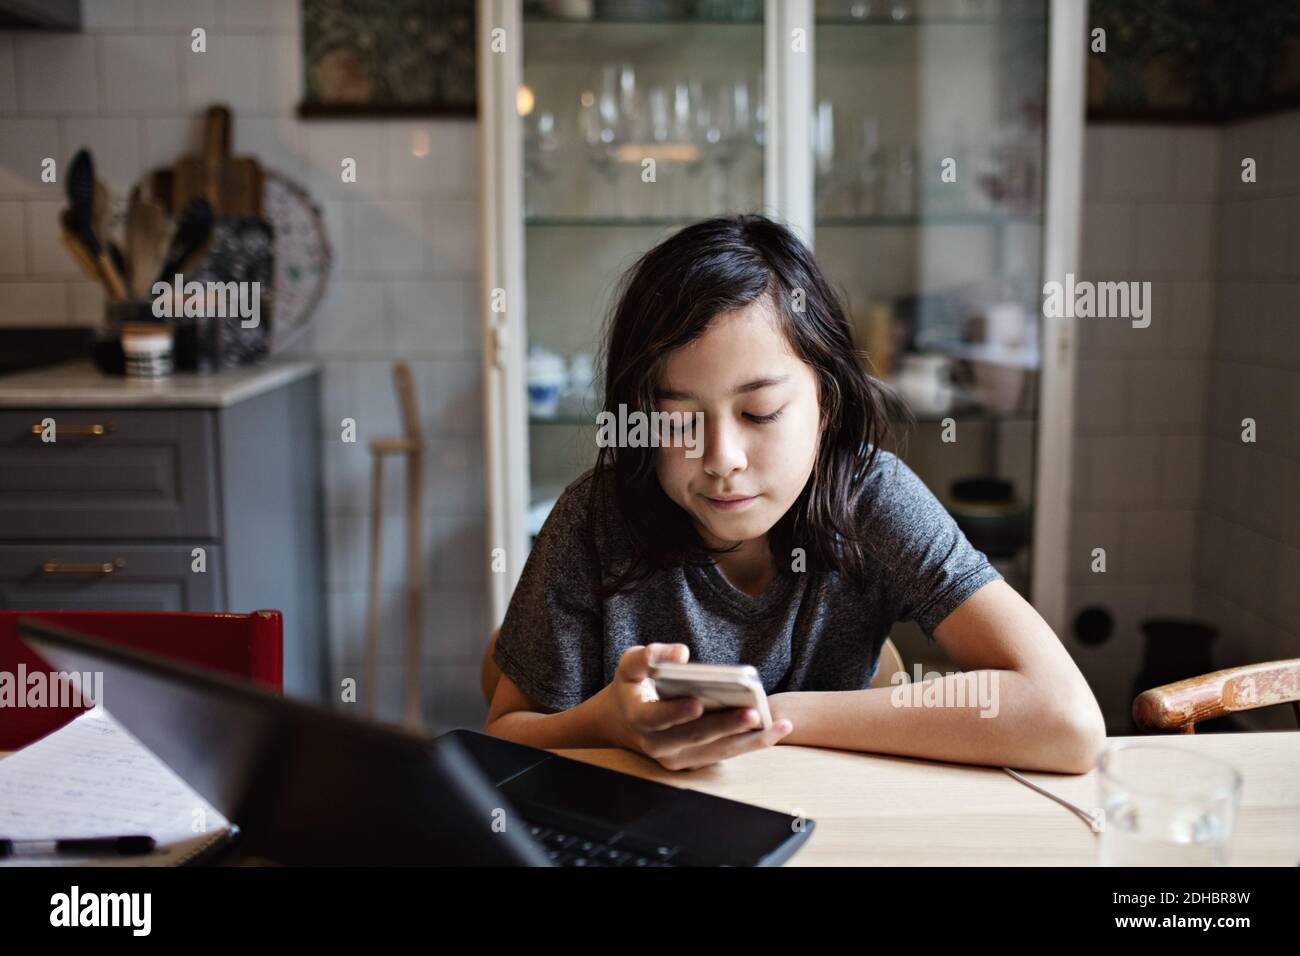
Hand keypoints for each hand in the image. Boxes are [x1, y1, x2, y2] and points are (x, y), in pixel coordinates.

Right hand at [601, 642, 792, 770]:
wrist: (622, 723)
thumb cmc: (632, 687)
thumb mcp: (630, 665)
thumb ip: (649, 656)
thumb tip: (681, 653)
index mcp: (639, 719)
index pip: (656, 718)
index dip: (676, 713)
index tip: (697, 703)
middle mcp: (658, 746)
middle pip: (694, 738)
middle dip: (725, 727)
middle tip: (752, 714)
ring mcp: (677, 759)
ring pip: (716, 752)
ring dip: (749, 741)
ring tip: (779, 726)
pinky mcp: (694, 762)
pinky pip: (724, 754)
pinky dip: (750, 744)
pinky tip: (774, 731)